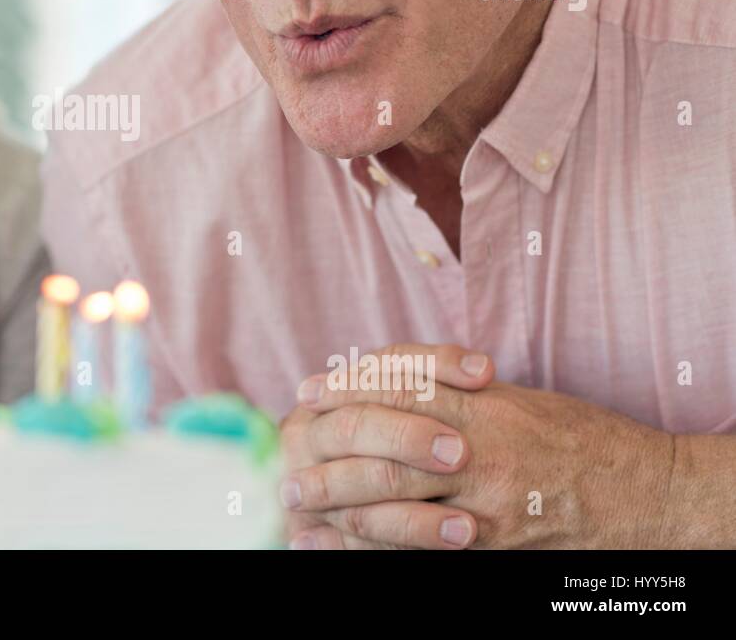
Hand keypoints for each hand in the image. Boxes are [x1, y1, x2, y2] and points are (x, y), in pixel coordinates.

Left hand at [282, 351, 674, 547]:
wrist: (641, 491)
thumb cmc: (578, 435)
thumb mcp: (514, 396)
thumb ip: (452, 390)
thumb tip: (383, 382)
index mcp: (482, 405)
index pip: (394, 386)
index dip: (343, 387)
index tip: (307, 391)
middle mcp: (479, 451)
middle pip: (381, 447)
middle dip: (326, 451)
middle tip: (288, 455)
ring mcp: (485, 503)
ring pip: (393, 502)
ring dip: (337, 503)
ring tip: (298, 503)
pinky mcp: (491, 543)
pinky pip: (419, 547)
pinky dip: (371, 545)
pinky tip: (338, 544)